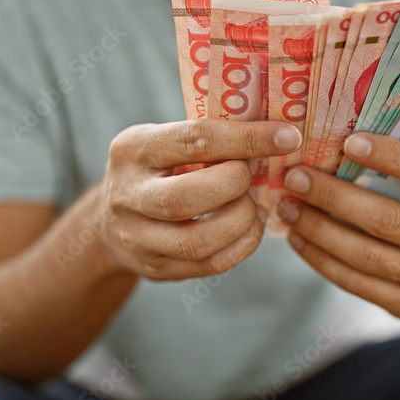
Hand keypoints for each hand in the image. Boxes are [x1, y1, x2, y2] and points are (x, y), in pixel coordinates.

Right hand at [98, 119, 300, 280]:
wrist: (111, 222)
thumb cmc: (157, 170)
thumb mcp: (165, 142)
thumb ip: (207, 139)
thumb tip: (277, 131)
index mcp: (133, 149)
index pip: (194, 140)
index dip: (247, 139)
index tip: (288, 136)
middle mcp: (127, 195)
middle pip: (186, 198)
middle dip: (235, 185)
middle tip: (253, 175)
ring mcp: (137, 237)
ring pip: (198, 240)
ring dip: (242, 220)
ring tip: (254, 204)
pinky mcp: (156, 268)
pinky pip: (211, 264)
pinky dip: (243, 244)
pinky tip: (250, 226)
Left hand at [278, 133, 399, 321]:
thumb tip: (369, 112)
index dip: (394, 157)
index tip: (351, 140)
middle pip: (389, 220)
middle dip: (335, 196)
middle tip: (295, 175)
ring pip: (367, 256)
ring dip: (319, 230)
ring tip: (288, 205)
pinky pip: (357, 283)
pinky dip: (322, 260)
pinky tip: (297, 238)